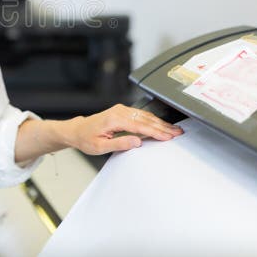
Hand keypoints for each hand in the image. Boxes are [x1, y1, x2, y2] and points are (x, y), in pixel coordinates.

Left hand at [67, 104, 183, 154]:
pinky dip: (153, 120)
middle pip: (146, 119)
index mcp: (114, 119)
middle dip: (163, 127)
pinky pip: (141, 115)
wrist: (78, 131)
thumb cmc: (87, 139)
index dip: (156, 131)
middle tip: (178, 133)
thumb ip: (120, 143)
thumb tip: (137, 141)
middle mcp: (118, 112)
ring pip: (145, 116)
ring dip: (160, 123)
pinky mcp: (122, 111)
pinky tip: (161, 125)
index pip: (140, 125)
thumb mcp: (100, 146)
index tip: (168, 136)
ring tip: (174, 130)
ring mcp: (121, 110)